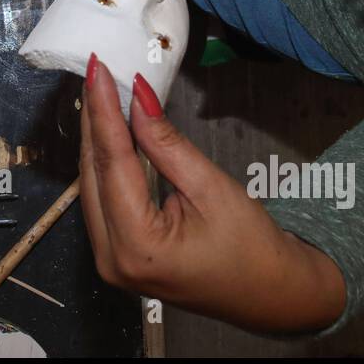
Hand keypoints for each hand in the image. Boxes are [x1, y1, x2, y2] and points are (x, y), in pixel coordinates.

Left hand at [79, 53, 346, 333]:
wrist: (272, 294)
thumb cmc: (252, 247)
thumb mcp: (211, 187)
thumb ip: (167, 143)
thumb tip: (137, 97)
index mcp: (137, 246)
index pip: (112, 164)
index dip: (105, 111)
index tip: (97, 69)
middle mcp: (111, 259)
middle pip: (92, 175)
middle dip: (95, 120)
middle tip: (96, 71)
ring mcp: (110, 261)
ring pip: (91, 186)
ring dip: (97, 139)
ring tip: (100, 91)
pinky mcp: (117, 254)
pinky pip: (101, 199)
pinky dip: (106, 163)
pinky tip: (109, 130)